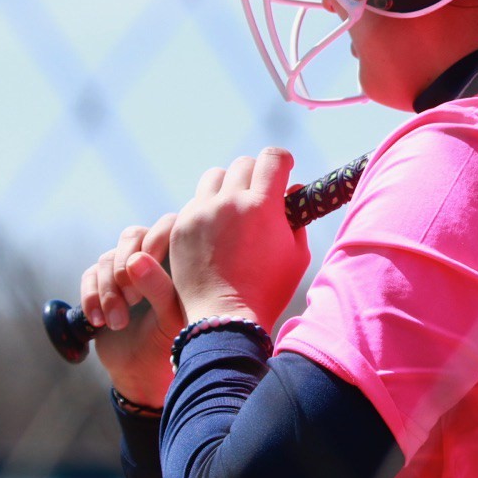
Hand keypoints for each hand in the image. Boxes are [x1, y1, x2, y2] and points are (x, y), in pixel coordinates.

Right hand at [79, 215, 185, 406]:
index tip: (151, 258)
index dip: (156, 236)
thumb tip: (136, 260)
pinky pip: (89, 275)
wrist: (144, 373)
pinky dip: (91, 297)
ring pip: (107, 258)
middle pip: (131, 235)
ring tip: (118, 321)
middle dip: (125, 265)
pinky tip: (99, 321)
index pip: (168, 224)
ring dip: (108, 291)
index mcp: (178, 259)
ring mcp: (124, 270)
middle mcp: (150, 258)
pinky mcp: (101, 285)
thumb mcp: (172, 317)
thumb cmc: (171, 342)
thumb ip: (160, 287)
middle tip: (132, 299)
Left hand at [169, 147, 311, 330]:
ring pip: (215, 177)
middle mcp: (230, 202)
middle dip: (255, 175)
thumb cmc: (269, 290)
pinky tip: (215, 231)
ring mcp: (201, 213)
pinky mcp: (181, 227)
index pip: (273, 157)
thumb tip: (291, 190)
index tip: (283, 170)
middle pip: (243, 164)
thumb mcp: (297, 254)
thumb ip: (296, 218)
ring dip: (228, 186)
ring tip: (233, 209)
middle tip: (258, 195)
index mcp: (263, 205)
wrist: (225, 319)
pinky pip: (195, 202)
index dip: (281, 161)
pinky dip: (207, 208)